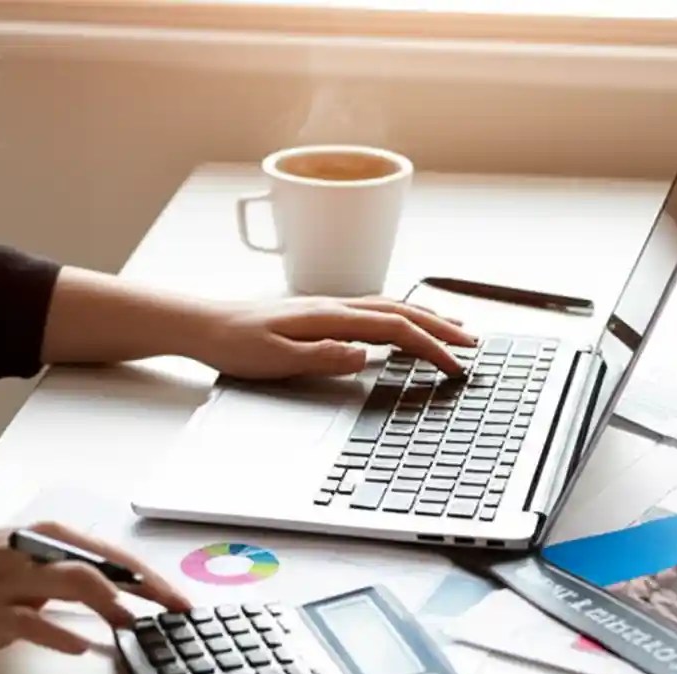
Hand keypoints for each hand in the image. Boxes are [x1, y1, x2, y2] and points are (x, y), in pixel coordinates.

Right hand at [0, 523, 190, 654]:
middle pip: (104, 567)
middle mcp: (35, 550)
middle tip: (174, 608)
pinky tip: (80, 645)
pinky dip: (60, 634)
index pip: (113, 555)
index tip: (178, 596)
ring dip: (111, 605)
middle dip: (146, 588)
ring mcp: (13, 580)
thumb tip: (118, 591)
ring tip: (134, 623)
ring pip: (75, 584)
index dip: (151, 575)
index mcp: (48, 535)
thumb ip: (69, 572)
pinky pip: (33, 622)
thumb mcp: (27, 561)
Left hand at [198, 296, 476, 378]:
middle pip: (401, 311)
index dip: (430, 346)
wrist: (203, 324)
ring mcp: (329, 307)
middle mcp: (334, 306)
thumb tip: (364, 354)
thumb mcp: (275, 359)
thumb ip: (321, 356)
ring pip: (390, 307)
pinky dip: (400, 316)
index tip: (455, 365)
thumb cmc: (234, 344)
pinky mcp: (320, 313)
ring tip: (453, 328)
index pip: (394, 328)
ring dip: (425, 317)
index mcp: (329, 316)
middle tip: (473, 344)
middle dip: (441, 328)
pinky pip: (373, 310)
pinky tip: (402, 325)